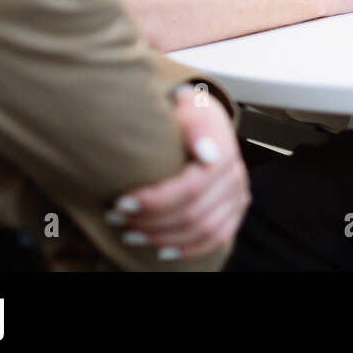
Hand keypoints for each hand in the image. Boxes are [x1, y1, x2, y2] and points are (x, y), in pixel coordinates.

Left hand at [109, 85, 248, 259]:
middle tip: (115, 215)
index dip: (155, 200)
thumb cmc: (186, 114)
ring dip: (161, 236)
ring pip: (201, 230)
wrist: (200, 120)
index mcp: (223, 150)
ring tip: (128, 230)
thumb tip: (205, 153)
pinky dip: (186, 248)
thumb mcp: (186, 103)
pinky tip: (160, 248)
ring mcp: (237, 196)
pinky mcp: (234, 212)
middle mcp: (235, 176)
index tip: (121, 200)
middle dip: (149, 220)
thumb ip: (193, 118)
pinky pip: (215, 239)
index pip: (191, 187)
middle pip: (192, 213)